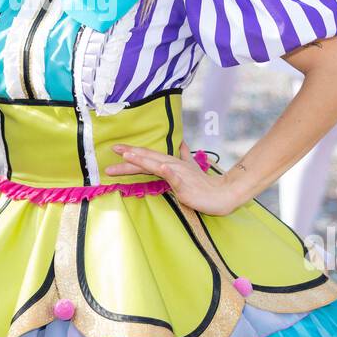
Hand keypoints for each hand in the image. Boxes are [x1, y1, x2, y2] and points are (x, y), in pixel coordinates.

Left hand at [104, 142, 242, 215]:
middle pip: (148, 159)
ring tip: (128, 155)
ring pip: (157, 165)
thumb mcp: (192, 167)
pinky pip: (176, 178)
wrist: (223, 194)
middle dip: (130, 154)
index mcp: (171, 163)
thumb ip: (185, 155)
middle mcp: (172, 166)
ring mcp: (179, 174)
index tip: (116, 149)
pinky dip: (168, 171)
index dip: (132, 152)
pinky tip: (161, 167)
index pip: (148, 156)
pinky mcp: (186, 185)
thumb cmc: (204, 184)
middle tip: (113, 149)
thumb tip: (182, 143)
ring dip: (143, 159)